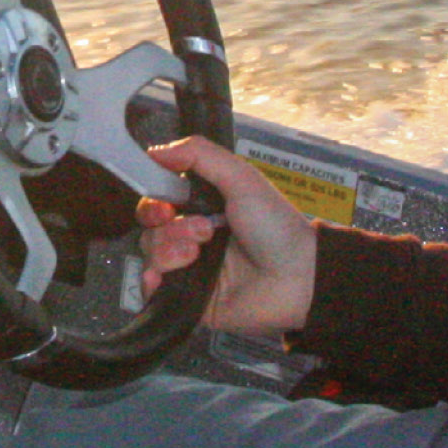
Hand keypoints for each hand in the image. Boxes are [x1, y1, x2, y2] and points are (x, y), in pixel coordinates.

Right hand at [136, 136, 318, 338]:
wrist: (297, 278)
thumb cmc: (274, 226)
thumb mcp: (242, 178)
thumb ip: (199, 155)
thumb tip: (154, 150)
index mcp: (202, 206)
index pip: (158, 199)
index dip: (153, 200)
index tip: (165, 205)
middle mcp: (191, 235)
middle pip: (150, 227)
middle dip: (167, 227)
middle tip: (202, 232)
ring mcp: (189, 268)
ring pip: (150, 254)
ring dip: (169, 250)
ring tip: (199, 254)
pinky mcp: (188, 297)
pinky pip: (152, 288)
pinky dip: (153, 280)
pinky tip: (165, 277)